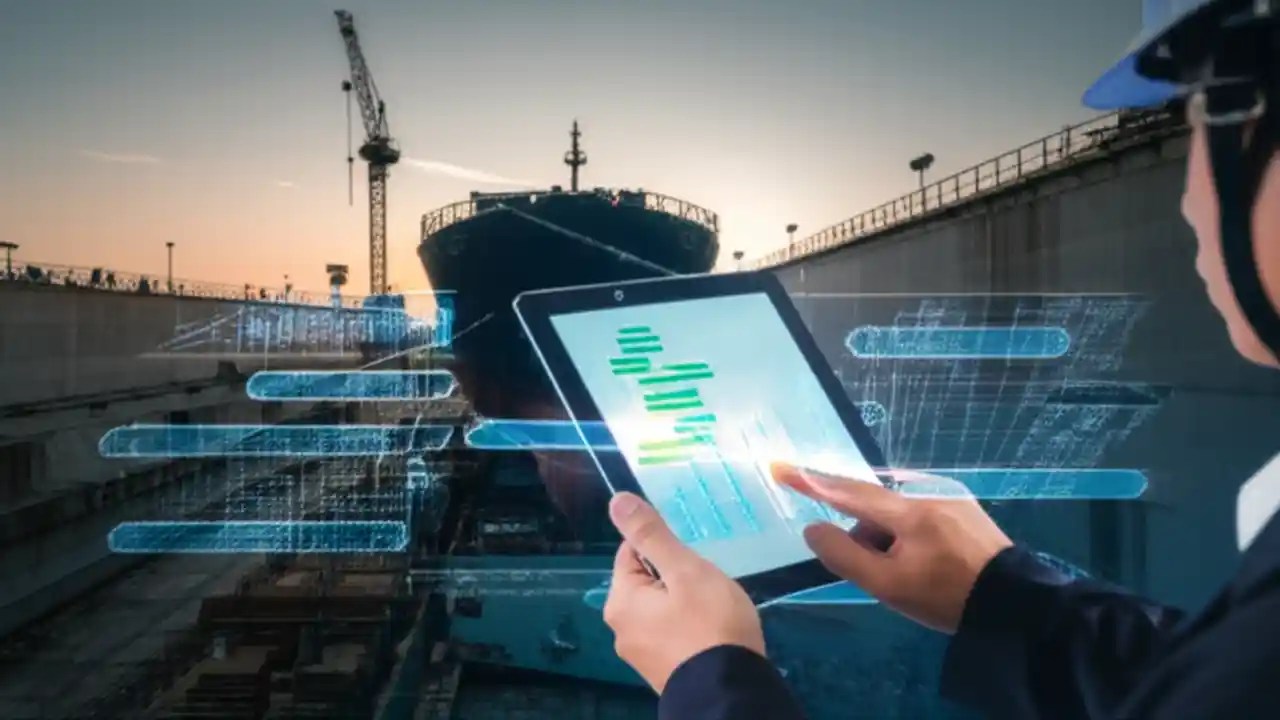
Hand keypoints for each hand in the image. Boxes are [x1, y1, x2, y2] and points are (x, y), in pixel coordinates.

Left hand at [603, 492, 765, 692]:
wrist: (730, 692)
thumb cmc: (710, 624)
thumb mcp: (684, 570)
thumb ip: (651, 534)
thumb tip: (616, 499)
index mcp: (620, 601)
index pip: (633, 551)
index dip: (665, 548)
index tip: (692, 559)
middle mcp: (621, 628)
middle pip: (647, 581)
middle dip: (677, 576)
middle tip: (707, 585)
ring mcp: (641, 653)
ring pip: (661, 607)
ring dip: (686, 601)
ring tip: (715, 607)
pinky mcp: (663, 669)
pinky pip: (672, 632)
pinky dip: (690, 626)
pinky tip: (713, 631)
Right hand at [771, 462, 1012, 633]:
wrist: (1017, 604)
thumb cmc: (946, 596)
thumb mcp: (888, 586)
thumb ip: (844, 555)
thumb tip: (814, 529)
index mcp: (906, 510)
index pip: (846, 490)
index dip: (810, 481)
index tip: (780, 466)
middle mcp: (926, 493)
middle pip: (872, 508)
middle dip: (864, 537)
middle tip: (877, 574)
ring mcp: (950, 498)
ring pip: (897, 516)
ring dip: (888, 540)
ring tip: (911, 578)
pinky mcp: (966, 510)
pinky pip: (921, 517)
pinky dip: (911, 538)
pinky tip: (929, 566)